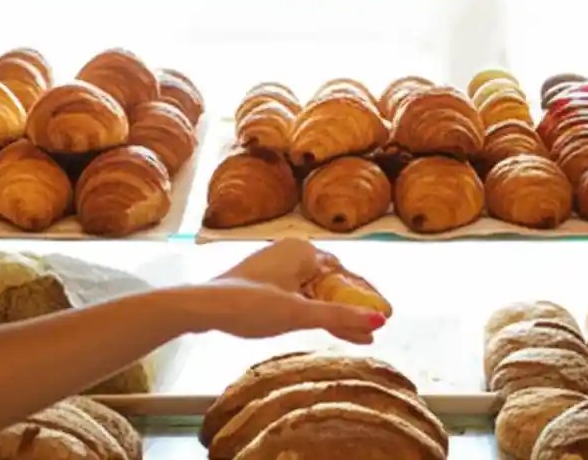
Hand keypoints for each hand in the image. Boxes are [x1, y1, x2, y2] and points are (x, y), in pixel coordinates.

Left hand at [191, 239, 384, 344]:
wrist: (204, 306)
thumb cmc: (250, 305)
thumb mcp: (298, 314)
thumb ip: (339, 317)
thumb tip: (379, 319)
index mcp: (303, 251)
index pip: (346, 274)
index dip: (365, 297)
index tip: (383, 315)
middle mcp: (291, 251)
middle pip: (331, 283)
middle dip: (350, 307)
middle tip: (371, 330)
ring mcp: (276, 266)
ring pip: (314, 291)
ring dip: (332, 312)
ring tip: (356, 336)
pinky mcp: (263, 281)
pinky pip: (297, 294)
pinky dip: (311, 310)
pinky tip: (321, 325)